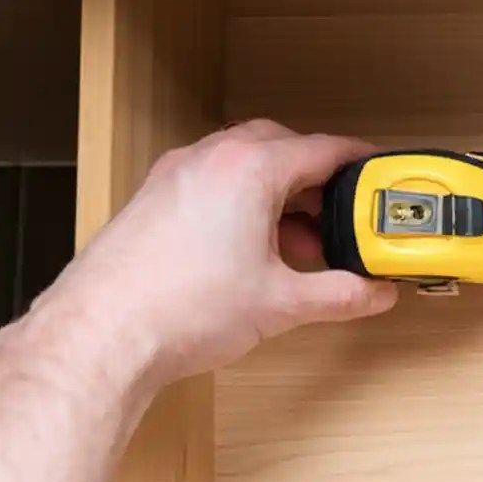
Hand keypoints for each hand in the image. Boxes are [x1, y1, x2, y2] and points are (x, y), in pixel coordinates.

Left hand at [34, 120, 397, 383]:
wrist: (104, 334)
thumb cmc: (183, 308)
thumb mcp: (282, 304)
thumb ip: (340, 294)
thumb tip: (375, 293)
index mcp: (249, 169)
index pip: (322, 149)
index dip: (358, 163)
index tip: (378, 175)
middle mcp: (209, 159)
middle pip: (281, 147)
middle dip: (317, 178)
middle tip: (343, 212)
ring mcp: (175, 175)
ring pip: (243, 164)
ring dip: (278, 193)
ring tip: (300, 243)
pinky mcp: (153, 199)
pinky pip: (212, 182)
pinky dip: (242, 203)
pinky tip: (253, 251)